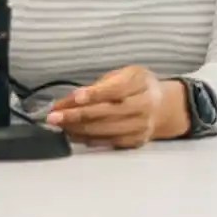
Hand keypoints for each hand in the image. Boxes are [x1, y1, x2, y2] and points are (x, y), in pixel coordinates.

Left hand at [45, 66, 178, 148]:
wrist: (162, 106)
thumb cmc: (136, 86)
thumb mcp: (123, 74)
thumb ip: (99, 85)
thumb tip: (70, 99)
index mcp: (141, 83)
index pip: (116, 90)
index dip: (95, 94)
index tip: (75, 97)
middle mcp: (144, 106)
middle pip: (108, 112)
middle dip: (77, 115)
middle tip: (54, 116)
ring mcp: (141, 126)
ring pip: (106, 130)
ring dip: (78, 129)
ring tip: (58, 126)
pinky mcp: (136, 141)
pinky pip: (108, 142)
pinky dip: (88, 138)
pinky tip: (73, 134)